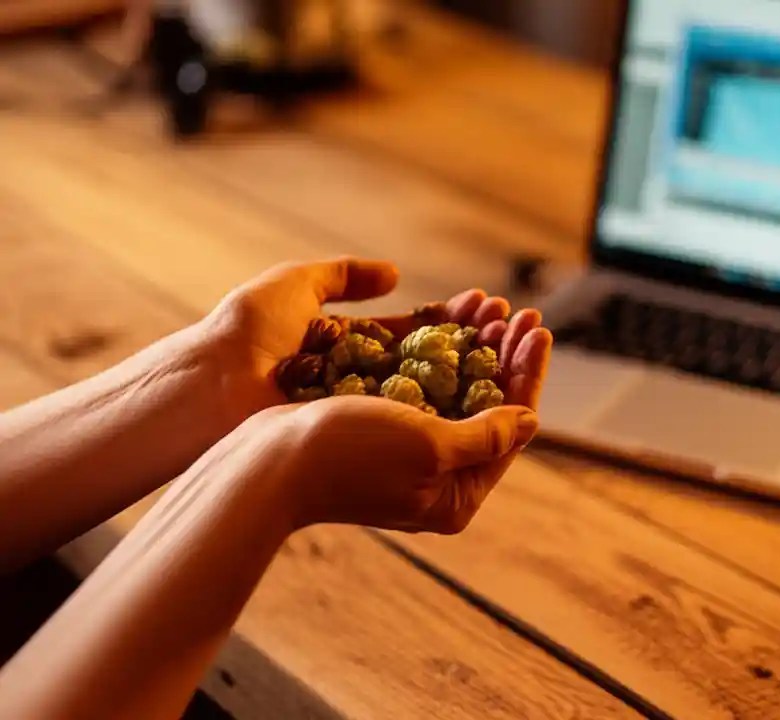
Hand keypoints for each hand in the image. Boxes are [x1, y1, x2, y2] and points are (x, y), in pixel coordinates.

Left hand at [198, 257, 519, 424]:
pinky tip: (490, 388)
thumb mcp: (294, 286)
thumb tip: (394, 273)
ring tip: (513, 346)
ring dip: (477, 370)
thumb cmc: (245, 335)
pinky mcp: (362, 436)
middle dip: (476, 342)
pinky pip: (418, 421)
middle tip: (515, 324)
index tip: (489, 306)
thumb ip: (344, 275)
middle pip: (432, 361)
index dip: (454, 320)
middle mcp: (361, 382)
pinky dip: (456, 405)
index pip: (414, 332)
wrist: (212, 389)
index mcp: (346, 346)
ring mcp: (363, 412)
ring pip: (434, 390)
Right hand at [263, 307, 551, 533]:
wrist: (263, 463)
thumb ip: (484, 437)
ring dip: (475, 351)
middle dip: (505, 358)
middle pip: (489, 410)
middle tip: (521, 313)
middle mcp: (435, 483)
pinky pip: (423, 390)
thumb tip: (530, 422)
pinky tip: (450, 324)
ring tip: (491, 309)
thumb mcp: (428, 446)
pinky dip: (438, 357)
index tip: (537, 329)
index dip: (527, 375)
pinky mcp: (380, 436)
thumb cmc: (345, 456)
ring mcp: (407, 460)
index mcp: (455, 497)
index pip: (511, 429)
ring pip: (457, 395)